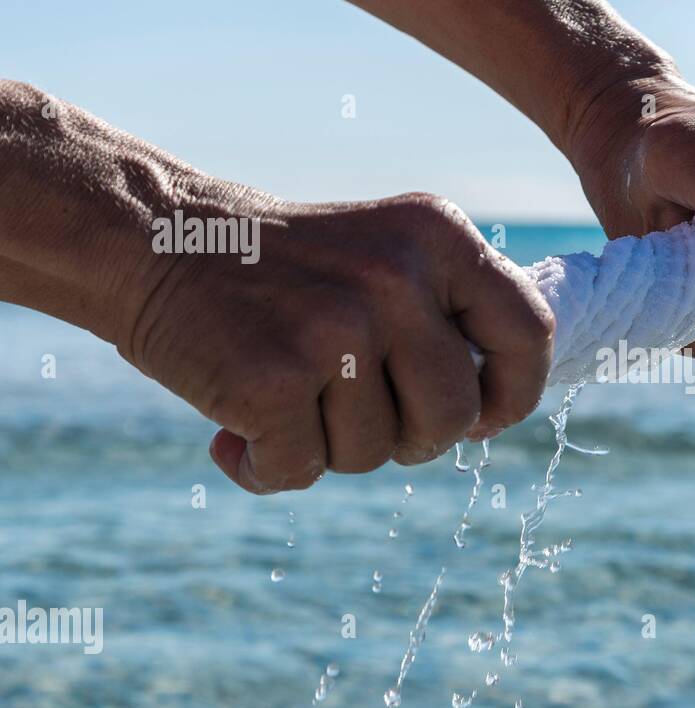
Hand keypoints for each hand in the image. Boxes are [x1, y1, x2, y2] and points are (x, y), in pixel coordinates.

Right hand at [119, 188, 553, 493]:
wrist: (153, 239)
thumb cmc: (285, 271)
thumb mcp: (384, 255)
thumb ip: (447, 317)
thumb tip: (496, 411)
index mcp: (439, 237)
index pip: (529, 334)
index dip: (513, 396)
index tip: (482, 419)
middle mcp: (397, 276)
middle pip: (455, 415)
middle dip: (414, 438)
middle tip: (358, 414)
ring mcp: (337, 326)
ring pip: (376, 452)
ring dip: (329, 445)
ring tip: (287, 393)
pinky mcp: (273, 378)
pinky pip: (302, 471)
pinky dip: (267, 467)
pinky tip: (236, 427)